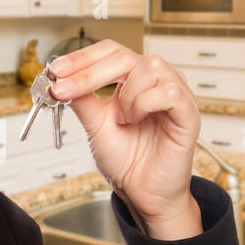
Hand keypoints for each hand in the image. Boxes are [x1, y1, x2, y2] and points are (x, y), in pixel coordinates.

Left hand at [47, 40, 202, 240]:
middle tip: (65, 88)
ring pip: (151, 66)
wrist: (141, 191)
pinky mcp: (188, 112)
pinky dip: (145, 104)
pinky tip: (136, 120)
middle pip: (125, 55)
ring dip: (126, 93)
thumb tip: (61, 78)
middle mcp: (154, 82)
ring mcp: (174, 94)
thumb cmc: (125, 159)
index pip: (110, 52)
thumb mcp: (94, 125)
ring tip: (121, 119)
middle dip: (90, 71)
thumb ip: (82, 99)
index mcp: (133, 80)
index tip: (56, 69)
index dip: (83, 57)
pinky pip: (169, 91)